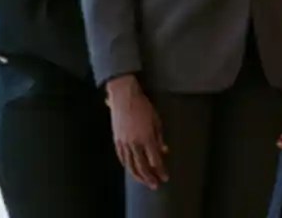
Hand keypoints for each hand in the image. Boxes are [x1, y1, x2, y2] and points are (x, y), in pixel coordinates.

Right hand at [106, 75, 168, 189]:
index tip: (165, 177)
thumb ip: (159, 137)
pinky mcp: (117, 140)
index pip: (155, 160)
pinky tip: (131, 170)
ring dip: (138, 176)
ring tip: (144, 181)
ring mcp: (124, 142)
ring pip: (130, 165)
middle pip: (142, 166)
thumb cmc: (143, 106)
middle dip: (150, 178)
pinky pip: (122, 157)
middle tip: (155, 185)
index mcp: (146, 138)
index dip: (161, 170)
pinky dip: (127, 166)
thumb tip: (164, 150)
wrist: (124, 96)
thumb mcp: (156, 120)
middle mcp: (135, 143)